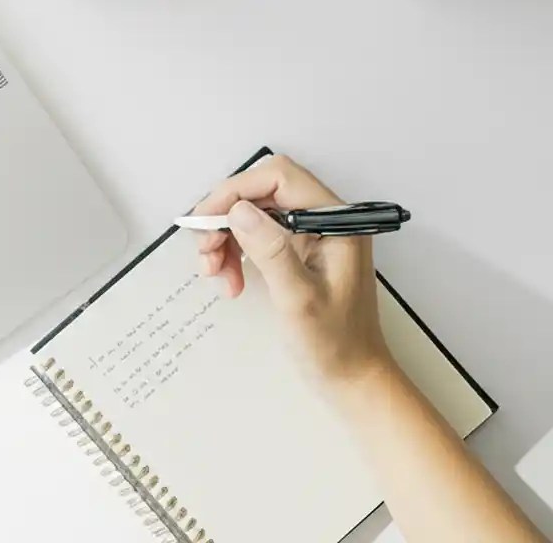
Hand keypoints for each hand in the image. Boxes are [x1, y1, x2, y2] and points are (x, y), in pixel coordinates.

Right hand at [191, 155, 392, 384]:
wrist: (352, 378)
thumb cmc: (335, 345)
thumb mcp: (299, 299)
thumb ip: (271, 251)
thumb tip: (238, 211)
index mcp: (336, 222)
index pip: (279, 178)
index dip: (236, 191)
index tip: (207, 220)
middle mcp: (324, 221)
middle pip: (262, 193)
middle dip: (226, 217)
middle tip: (205, 251)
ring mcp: (310, 237)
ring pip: (254, 215)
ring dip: (226, 239)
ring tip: (214, 272)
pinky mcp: (297, 253)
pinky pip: (257, 237)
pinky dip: (235, 254)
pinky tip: (229, 280)